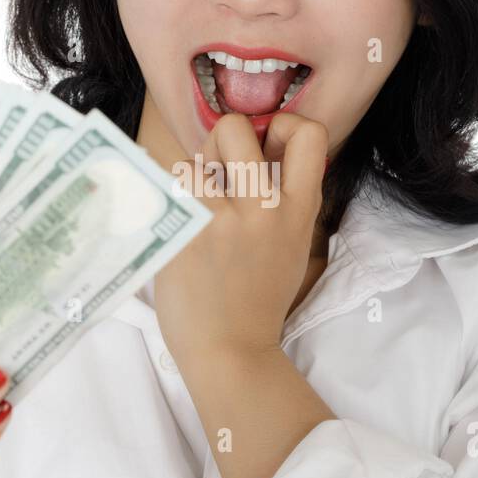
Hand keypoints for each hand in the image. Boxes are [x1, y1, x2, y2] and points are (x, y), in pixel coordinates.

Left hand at [154, 111, 327, 367]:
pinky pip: (168, 190)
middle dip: (219, 142)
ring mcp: (227, 219)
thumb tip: (256, 149)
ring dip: (190, 175)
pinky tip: (174, 226)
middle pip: (236, 127)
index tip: (265, 148)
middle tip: (217, 176)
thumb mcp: (291, 245)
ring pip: (193, 156)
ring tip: (195, 207)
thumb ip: (284, 198)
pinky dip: (167, 201)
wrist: (231, 352)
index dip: (283, 125)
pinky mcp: (189, 234)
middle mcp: (268, 208)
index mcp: (301, 209)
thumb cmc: (256, 300)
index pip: (310, 133)